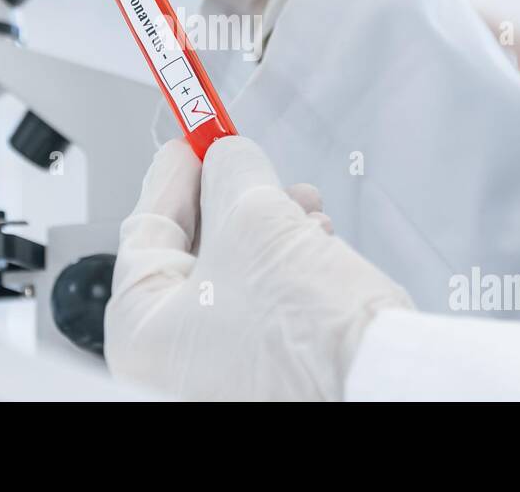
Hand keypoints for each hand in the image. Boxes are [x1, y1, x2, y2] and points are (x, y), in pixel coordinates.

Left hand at [104, 136, 413, 400]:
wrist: (378, 375)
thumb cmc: (307, 328)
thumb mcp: (256, 219)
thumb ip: (230, 173)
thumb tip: (227, 157)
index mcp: (141, 332)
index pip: (146, 233)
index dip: (174, 178)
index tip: (192, 145)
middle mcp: (168, 361)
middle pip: (190, 253)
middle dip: (231, 200)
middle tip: (245, 163)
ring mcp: (215, 372)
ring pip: (229, 275)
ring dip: (266, 228)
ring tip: (303, 203)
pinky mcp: (261, 373)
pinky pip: (258, 304)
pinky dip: (282, 265)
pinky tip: (314, 241)